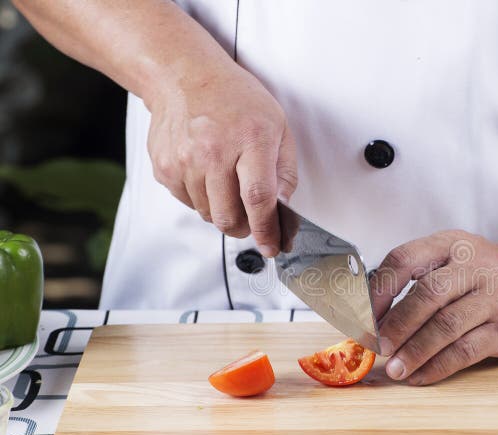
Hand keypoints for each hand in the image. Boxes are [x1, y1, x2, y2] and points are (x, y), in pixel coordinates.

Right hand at [147, 61, 296, 256]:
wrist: (185, 77)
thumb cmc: (235, 99)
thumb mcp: (277, 126)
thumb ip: (284, 171)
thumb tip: (283, 209)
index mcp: (249, 139)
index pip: (258, 199)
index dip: (266, 229)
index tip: (273, 246)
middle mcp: (214, 151)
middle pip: (229, 216)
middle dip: (246, 228)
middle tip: (252, 221)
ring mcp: (185, 160)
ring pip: (209, 215)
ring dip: (224, 212)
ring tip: (229, 185)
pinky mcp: (165, 168)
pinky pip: (188, 203)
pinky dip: (203, 200)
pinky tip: (208, 176)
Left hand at [370, 230, 497, 384]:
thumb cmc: (482, 274)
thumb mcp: (452, 258)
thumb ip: (416, 278)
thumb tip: (369, 316)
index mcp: (450, 244)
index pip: (405, 259)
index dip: (379, 289)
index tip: (364, 316)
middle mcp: (474, 267)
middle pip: (428, 294)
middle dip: (397, 324)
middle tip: (378, 346)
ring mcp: (494, 298)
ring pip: (447, 325)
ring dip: (415, 350)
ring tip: (395, 368)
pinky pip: (466, 350)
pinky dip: (438, 366)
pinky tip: (420, 375)